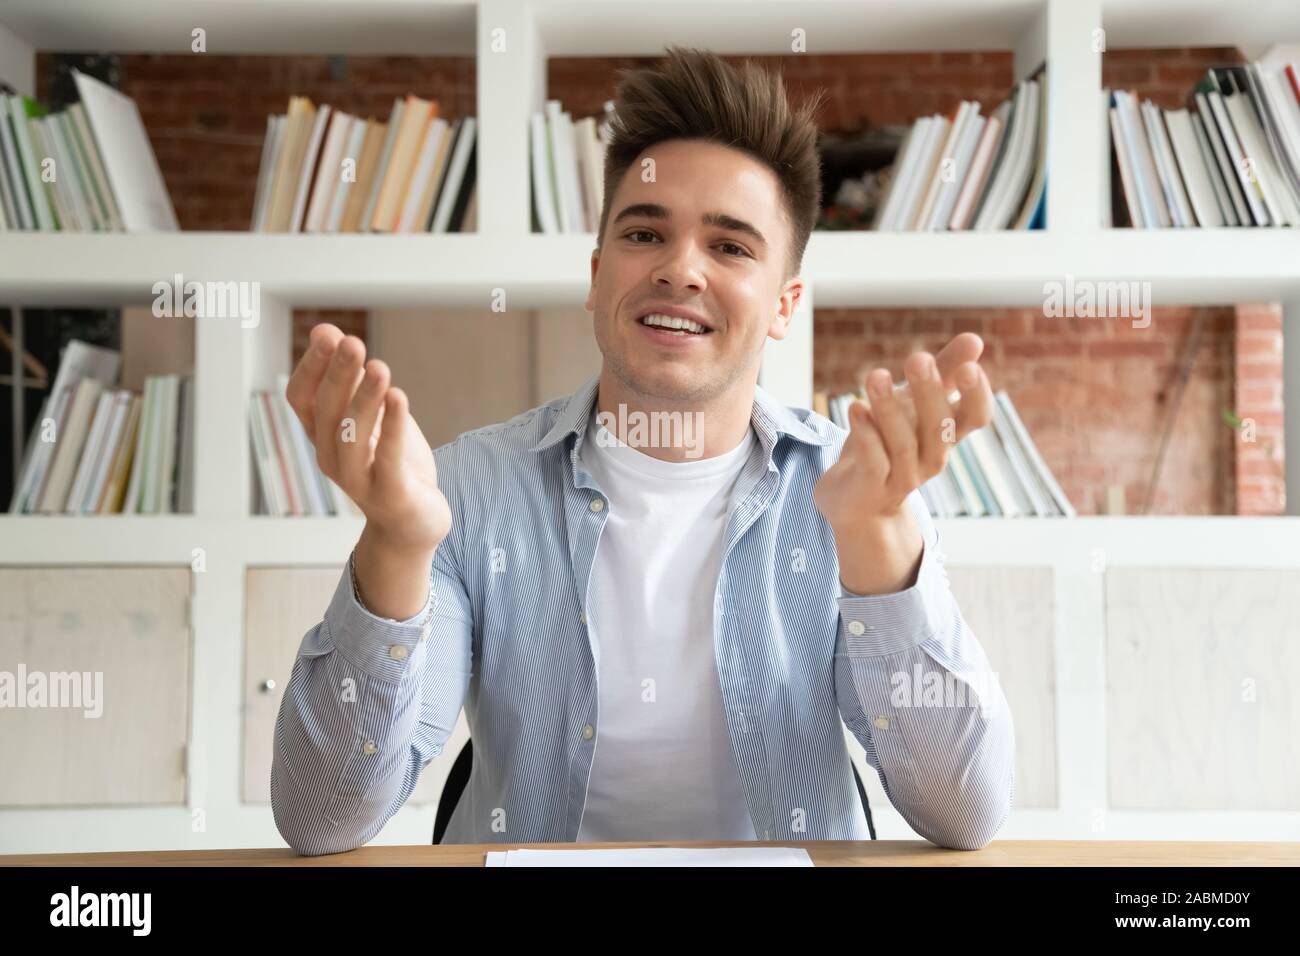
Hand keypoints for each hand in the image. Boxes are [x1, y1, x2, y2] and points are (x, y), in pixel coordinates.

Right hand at [284, 323, 451, 554]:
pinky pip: (387, 458)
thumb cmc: (390, 463)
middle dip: (339, 374)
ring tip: (380, 366)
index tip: (327, 335)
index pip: (301, 397)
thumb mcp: (371, 415)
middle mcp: (330, 457)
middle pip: (326, 411)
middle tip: (353, 342)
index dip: (311, 367)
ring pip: (351, 435)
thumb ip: (351, 377)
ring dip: (364, 399)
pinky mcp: (389, 494)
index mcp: (322, 436)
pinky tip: (399, 397)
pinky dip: (393, 427)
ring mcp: (357, 479)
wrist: (413, 525)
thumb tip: (327, 329)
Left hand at [813, 332, 992, 531]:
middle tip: (918, 358)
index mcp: (947, 434)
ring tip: (876, 376)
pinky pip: (873, 460)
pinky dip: (866, 433)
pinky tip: (855, 407)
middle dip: (930, 392)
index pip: (976, 417)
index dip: (976, 395)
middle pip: (940, 427)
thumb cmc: (891, 443)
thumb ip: (945, 372)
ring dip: (890, 408)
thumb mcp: (916, 405)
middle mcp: (932, 457)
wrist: (857, 500)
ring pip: (903, 443)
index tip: (969, 367)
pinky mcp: (872, 487)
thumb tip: (975, 339)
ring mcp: (904, 476)